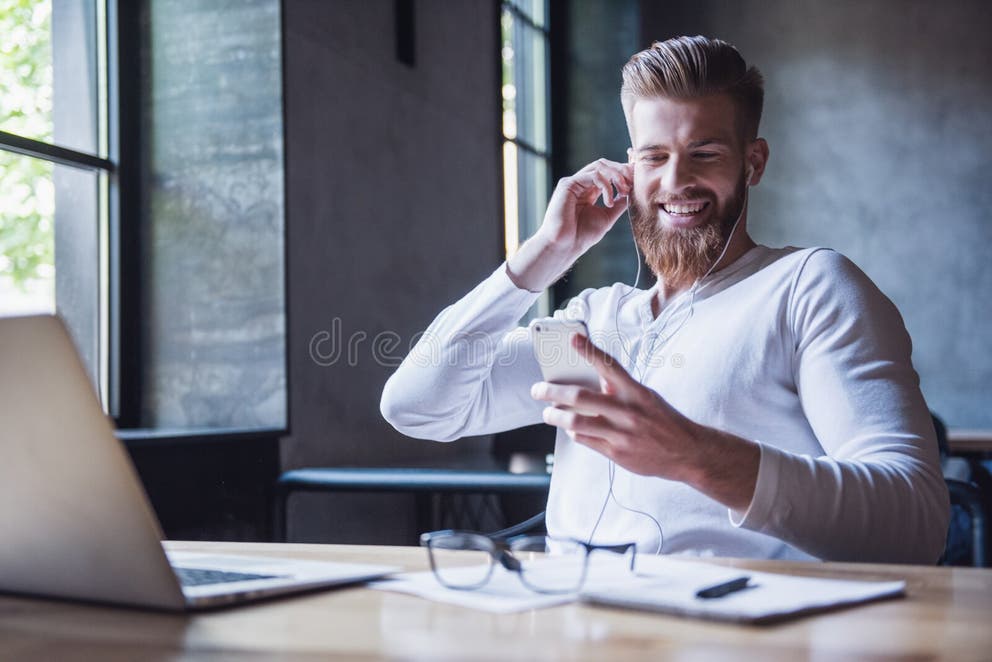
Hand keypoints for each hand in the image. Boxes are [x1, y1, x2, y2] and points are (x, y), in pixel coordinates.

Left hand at [530, 334, 759, 510]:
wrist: (688, 452)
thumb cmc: (663, 420)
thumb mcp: (646, 398)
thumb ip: (620, 389)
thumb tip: (591, 380)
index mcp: (637, 392)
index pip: (609, 366)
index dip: (589, 350)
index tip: (573, 338)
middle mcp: (628, 411)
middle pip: (581, 397)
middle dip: (553, 392)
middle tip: (538, 389)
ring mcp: (621, 433)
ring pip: (576, 421)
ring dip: (556, 416)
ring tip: (548, 412)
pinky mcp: (617, 453)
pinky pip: (585, 440)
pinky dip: (573, 431)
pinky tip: (569, 427)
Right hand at [538, 158, 632, 256]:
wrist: (564, 246)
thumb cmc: (581, 236)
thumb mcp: (607, 216)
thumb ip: (619, 203)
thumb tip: (633, 191)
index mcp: (589, 190)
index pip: (607, 172)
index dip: (623, 171)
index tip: (637, 179)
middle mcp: (581, 184)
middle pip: (604, 164)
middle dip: (621, 170)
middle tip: (632, 183)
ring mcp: (574, 182)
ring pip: (600, 166)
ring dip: (616, 176)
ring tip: (623, 191)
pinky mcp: (568, 184)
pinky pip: (593, 175)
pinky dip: (606, 186)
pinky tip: (608, 202)